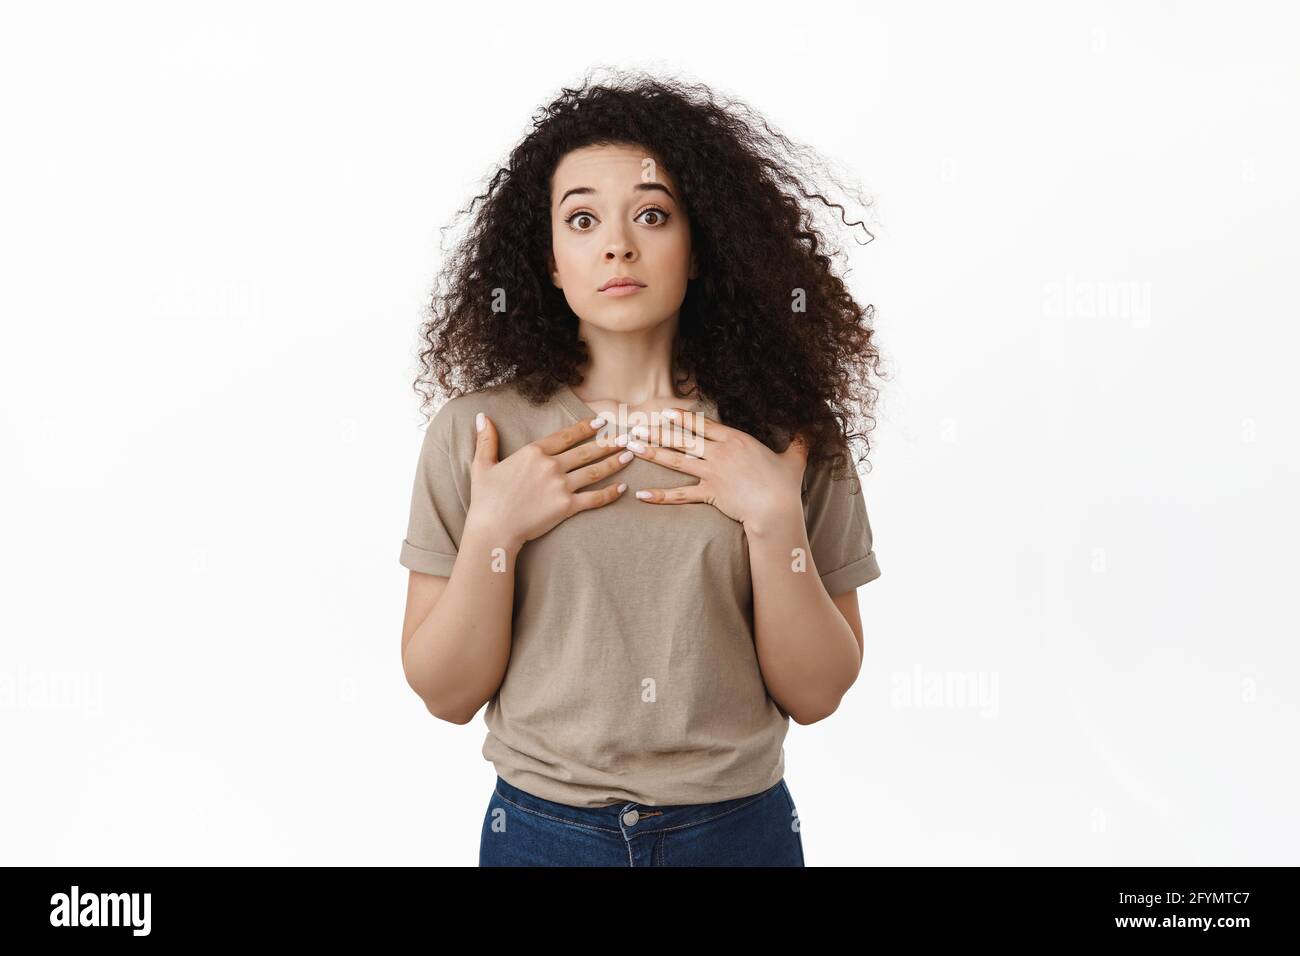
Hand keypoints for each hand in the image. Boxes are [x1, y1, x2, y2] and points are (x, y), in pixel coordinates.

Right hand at [464, 412, 633, 548]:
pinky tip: (622, 488)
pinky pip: (594, 498)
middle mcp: (550, 466)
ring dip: (614, 463)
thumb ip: (486, 440)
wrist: (493, 529)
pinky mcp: (566, 507)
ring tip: (629, 455)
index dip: (585, 428)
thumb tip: (482, 417)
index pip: (565, 436)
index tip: (600, 423)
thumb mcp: (482, 465)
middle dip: (608, 443)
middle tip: (625, 437)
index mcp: (533, 453)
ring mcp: (560, 486)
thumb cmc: (486, 499)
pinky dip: (610, 493)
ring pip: (594, 471)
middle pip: (586, 451)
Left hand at [627, 409, 807, 529]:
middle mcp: (720, 453)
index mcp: (736, 440)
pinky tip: (641, 494)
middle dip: (657, 432)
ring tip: (632, 447)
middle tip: (635, 427)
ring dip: (652, 453)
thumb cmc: (786, 485)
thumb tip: (813, 429)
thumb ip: (800, 441)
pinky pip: (680, 495)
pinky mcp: (709, 494)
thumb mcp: (795, 458)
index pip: (703, 424)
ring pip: (676, 460)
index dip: (682, 418)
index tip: (664, 413)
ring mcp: (712, 473)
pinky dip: (660, 496)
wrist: (777, 509)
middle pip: (683, 438)